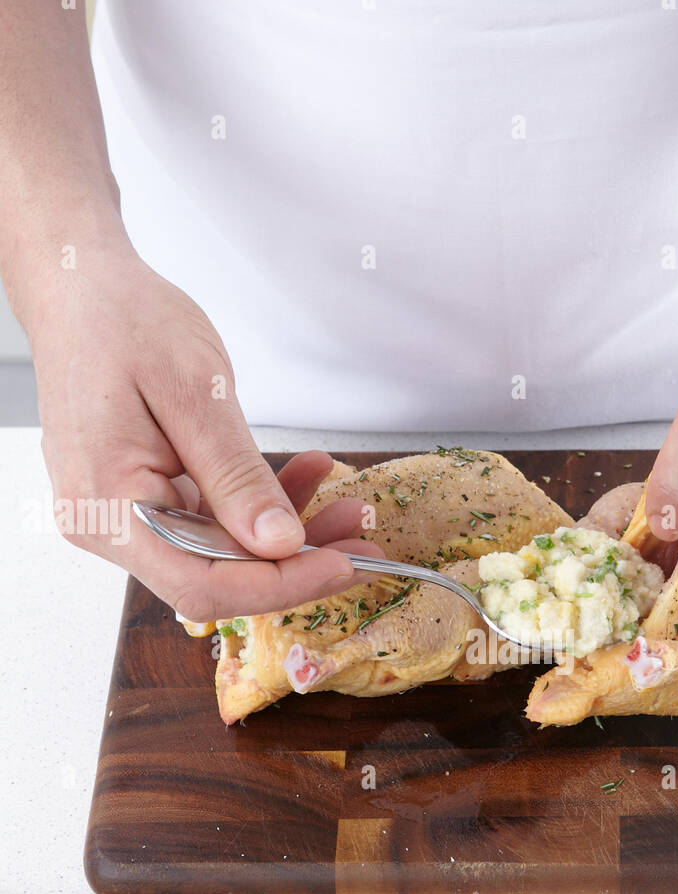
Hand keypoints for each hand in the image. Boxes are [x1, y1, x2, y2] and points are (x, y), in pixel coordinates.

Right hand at [30, 245, 378, 618]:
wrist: (82, 289)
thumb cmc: (123, 322)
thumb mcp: (194, 393)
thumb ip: (236, 475)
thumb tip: (281, 544)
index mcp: (107, 508)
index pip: (202, 585)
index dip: (280, 586)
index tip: (344, 565)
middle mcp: (109, 526)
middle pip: (215, 578)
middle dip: (294, 563)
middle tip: (362, 539)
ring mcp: (125, 517)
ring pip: (221, 554)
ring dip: (287, 534)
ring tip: (344, 504)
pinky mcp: (146, 500)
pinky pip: (212, 522)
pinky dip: (260, 504)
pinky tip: (307, 476)